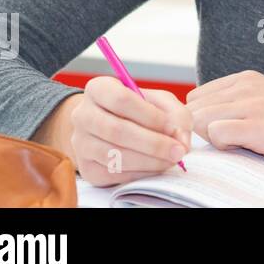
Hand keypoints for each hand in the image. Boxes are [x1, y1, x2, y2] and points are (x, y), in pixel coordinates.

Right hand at [68, 77, 191, 187]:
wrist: (108, 129)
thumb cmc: (138, 111)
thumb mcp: (160, 102)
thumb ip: (177, 115)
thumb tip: (181, 141)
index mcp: (99, 89)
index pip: (122, 99)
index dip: (149, 115)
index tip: (171, 127)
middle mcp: (83, 115)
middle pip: (117, 130)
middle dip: (153, 143)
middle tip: (178, 151)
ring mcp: (81, 143)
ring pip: (114, 155)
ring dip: (148, 161)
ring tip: (170, 160)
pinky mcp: (86, 168)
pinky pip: (113, 174)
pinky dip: (139, 173)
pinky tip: (155, 167)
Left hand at [185, 70, 263, 177]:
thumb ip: (236, 104)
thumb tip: (199, 120)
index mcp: (247, 79)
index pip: (196, 97)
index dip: (202, 120)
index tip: (224, 133)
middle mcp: (248, 86)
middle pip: (193, 109)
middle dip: (203, 130)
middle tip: (230, 143)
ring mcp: (253, 104)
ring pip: (199, 120)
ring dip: (213, 139)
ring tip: (242, 145)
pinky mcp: (259, 126)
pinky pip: (216, 134)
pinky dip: (224, 147)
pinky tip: (249, 148)